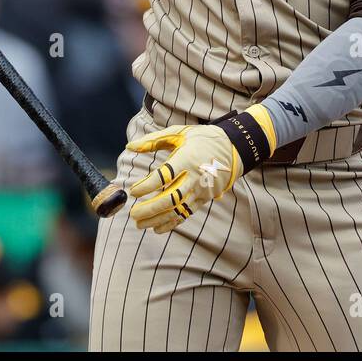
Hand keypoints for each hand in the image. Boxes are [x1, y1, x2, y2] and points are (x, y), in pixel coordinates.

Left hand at [127, 107, 275, 233]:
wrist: (232, 148)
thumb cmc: (201, 139)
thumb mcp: (178, 133)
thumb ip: (153, 141)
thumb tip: (129, 147)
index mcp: (186, 158)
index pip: (164, 176)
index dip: (147, 185)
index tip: (133, 191)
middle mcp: (194, 177)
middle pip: (170, 198)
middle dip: (150, 208)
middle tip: (133, 214)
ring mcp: (201, 190)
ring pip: (178, 210)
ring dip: (157, 219)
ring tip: (140, 224)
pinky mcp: (205, 199)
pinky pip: (187, 214)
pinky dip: (171, 223)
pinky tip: (157, 228)